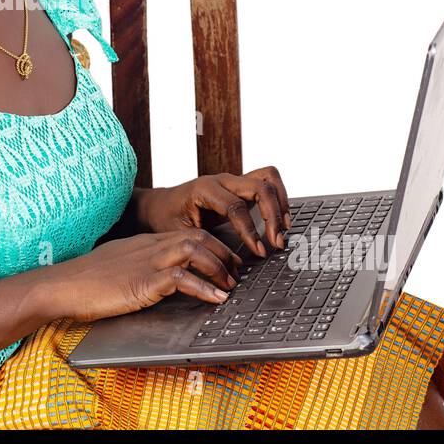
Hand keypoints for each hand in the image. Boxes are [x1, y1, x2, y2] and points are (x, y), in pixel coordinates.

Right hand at [38, 230, 243, 323]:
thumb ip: (141, 267)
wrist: (62, 285)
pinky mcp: (143, 281)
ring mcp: (147, 262)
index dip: (214, 246)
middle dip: (223, 254)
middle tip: (237, 273)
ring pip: (195, 250)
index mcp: (146, 242)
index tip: (228, 261)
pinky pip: (181, 278)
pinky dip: (203, 288)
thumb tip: (161, 278)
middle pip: (199, 237)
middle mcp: (150, 247)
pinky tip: (215, 299)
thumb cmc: (86, 280)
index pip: (188, 234)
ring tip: (230, 286)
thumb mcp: (120, 266)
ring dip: (218, 268)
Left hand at [135, 166, 290, 258]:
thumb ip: (200, 245)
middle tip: (276, 242)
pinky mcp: (240, 187)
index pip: (236, 206)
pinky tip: (280, 219)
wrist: (159, 205)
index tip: (259, 251)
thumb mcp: (177, 234)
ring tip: (285, 228)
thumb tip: (222, 265)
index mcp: (205, 189)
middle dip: (273, 215)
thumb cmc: (166, 219)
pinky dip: (278, 197)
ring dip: (281, 202)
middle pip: (259, 186)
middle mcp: (222, 180)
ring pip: (268, 178)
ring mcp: (233, 181)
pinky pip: (266, 182)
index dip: (250, 230)